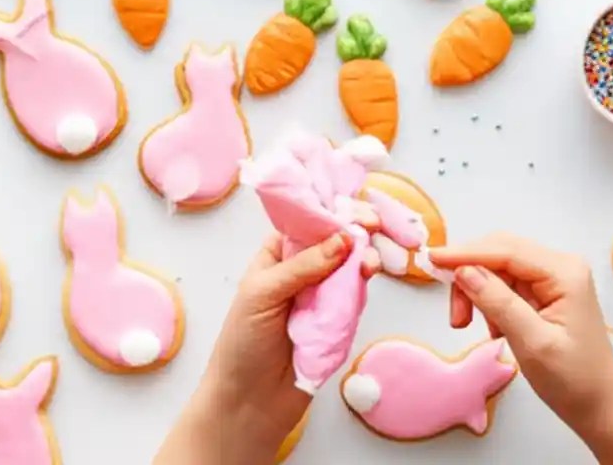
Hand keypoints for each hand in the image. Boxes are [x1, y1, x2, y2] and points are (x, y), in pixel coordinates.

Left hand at [156, 233, 377, 464]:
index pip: (307, 222)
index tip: (353, 209)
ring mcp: (321, 296)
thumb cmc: (242, 345)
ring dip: (363, 259)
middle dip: (355, 232)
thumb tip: (341, 238)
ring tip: (370, 262)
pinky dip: (364, 287)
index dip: (330, 212)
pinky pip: (356, 298)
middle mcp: (301, 271)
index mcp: (276, 256)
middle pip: (335, 241)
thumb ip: (303, 265)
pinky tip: (368, 278)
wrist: (250, 403)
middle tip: (371, 228)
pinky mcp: (338, 322)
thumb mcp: (263, 294)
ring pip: (350, 268)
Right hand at [430, 233, 612, 463]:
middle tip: (456, 314)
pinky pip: (505, 284)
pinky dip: (489, 301)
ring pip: (498, 269)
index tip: (432, 259)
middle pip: (499, 253)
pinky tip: (493, 328)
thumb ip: (497, 302)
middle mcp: (561, 267)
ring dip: (477, 292)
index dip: (465, 253)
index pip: (505, 251)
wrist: (598, 407)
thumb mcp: (532, 342)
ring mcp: (554, 280)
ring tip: (470, 325)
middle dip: (469, 276)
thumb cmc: (572, 380)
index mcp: (565, 273)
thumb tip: (463, 270)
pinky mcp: (546, 293)